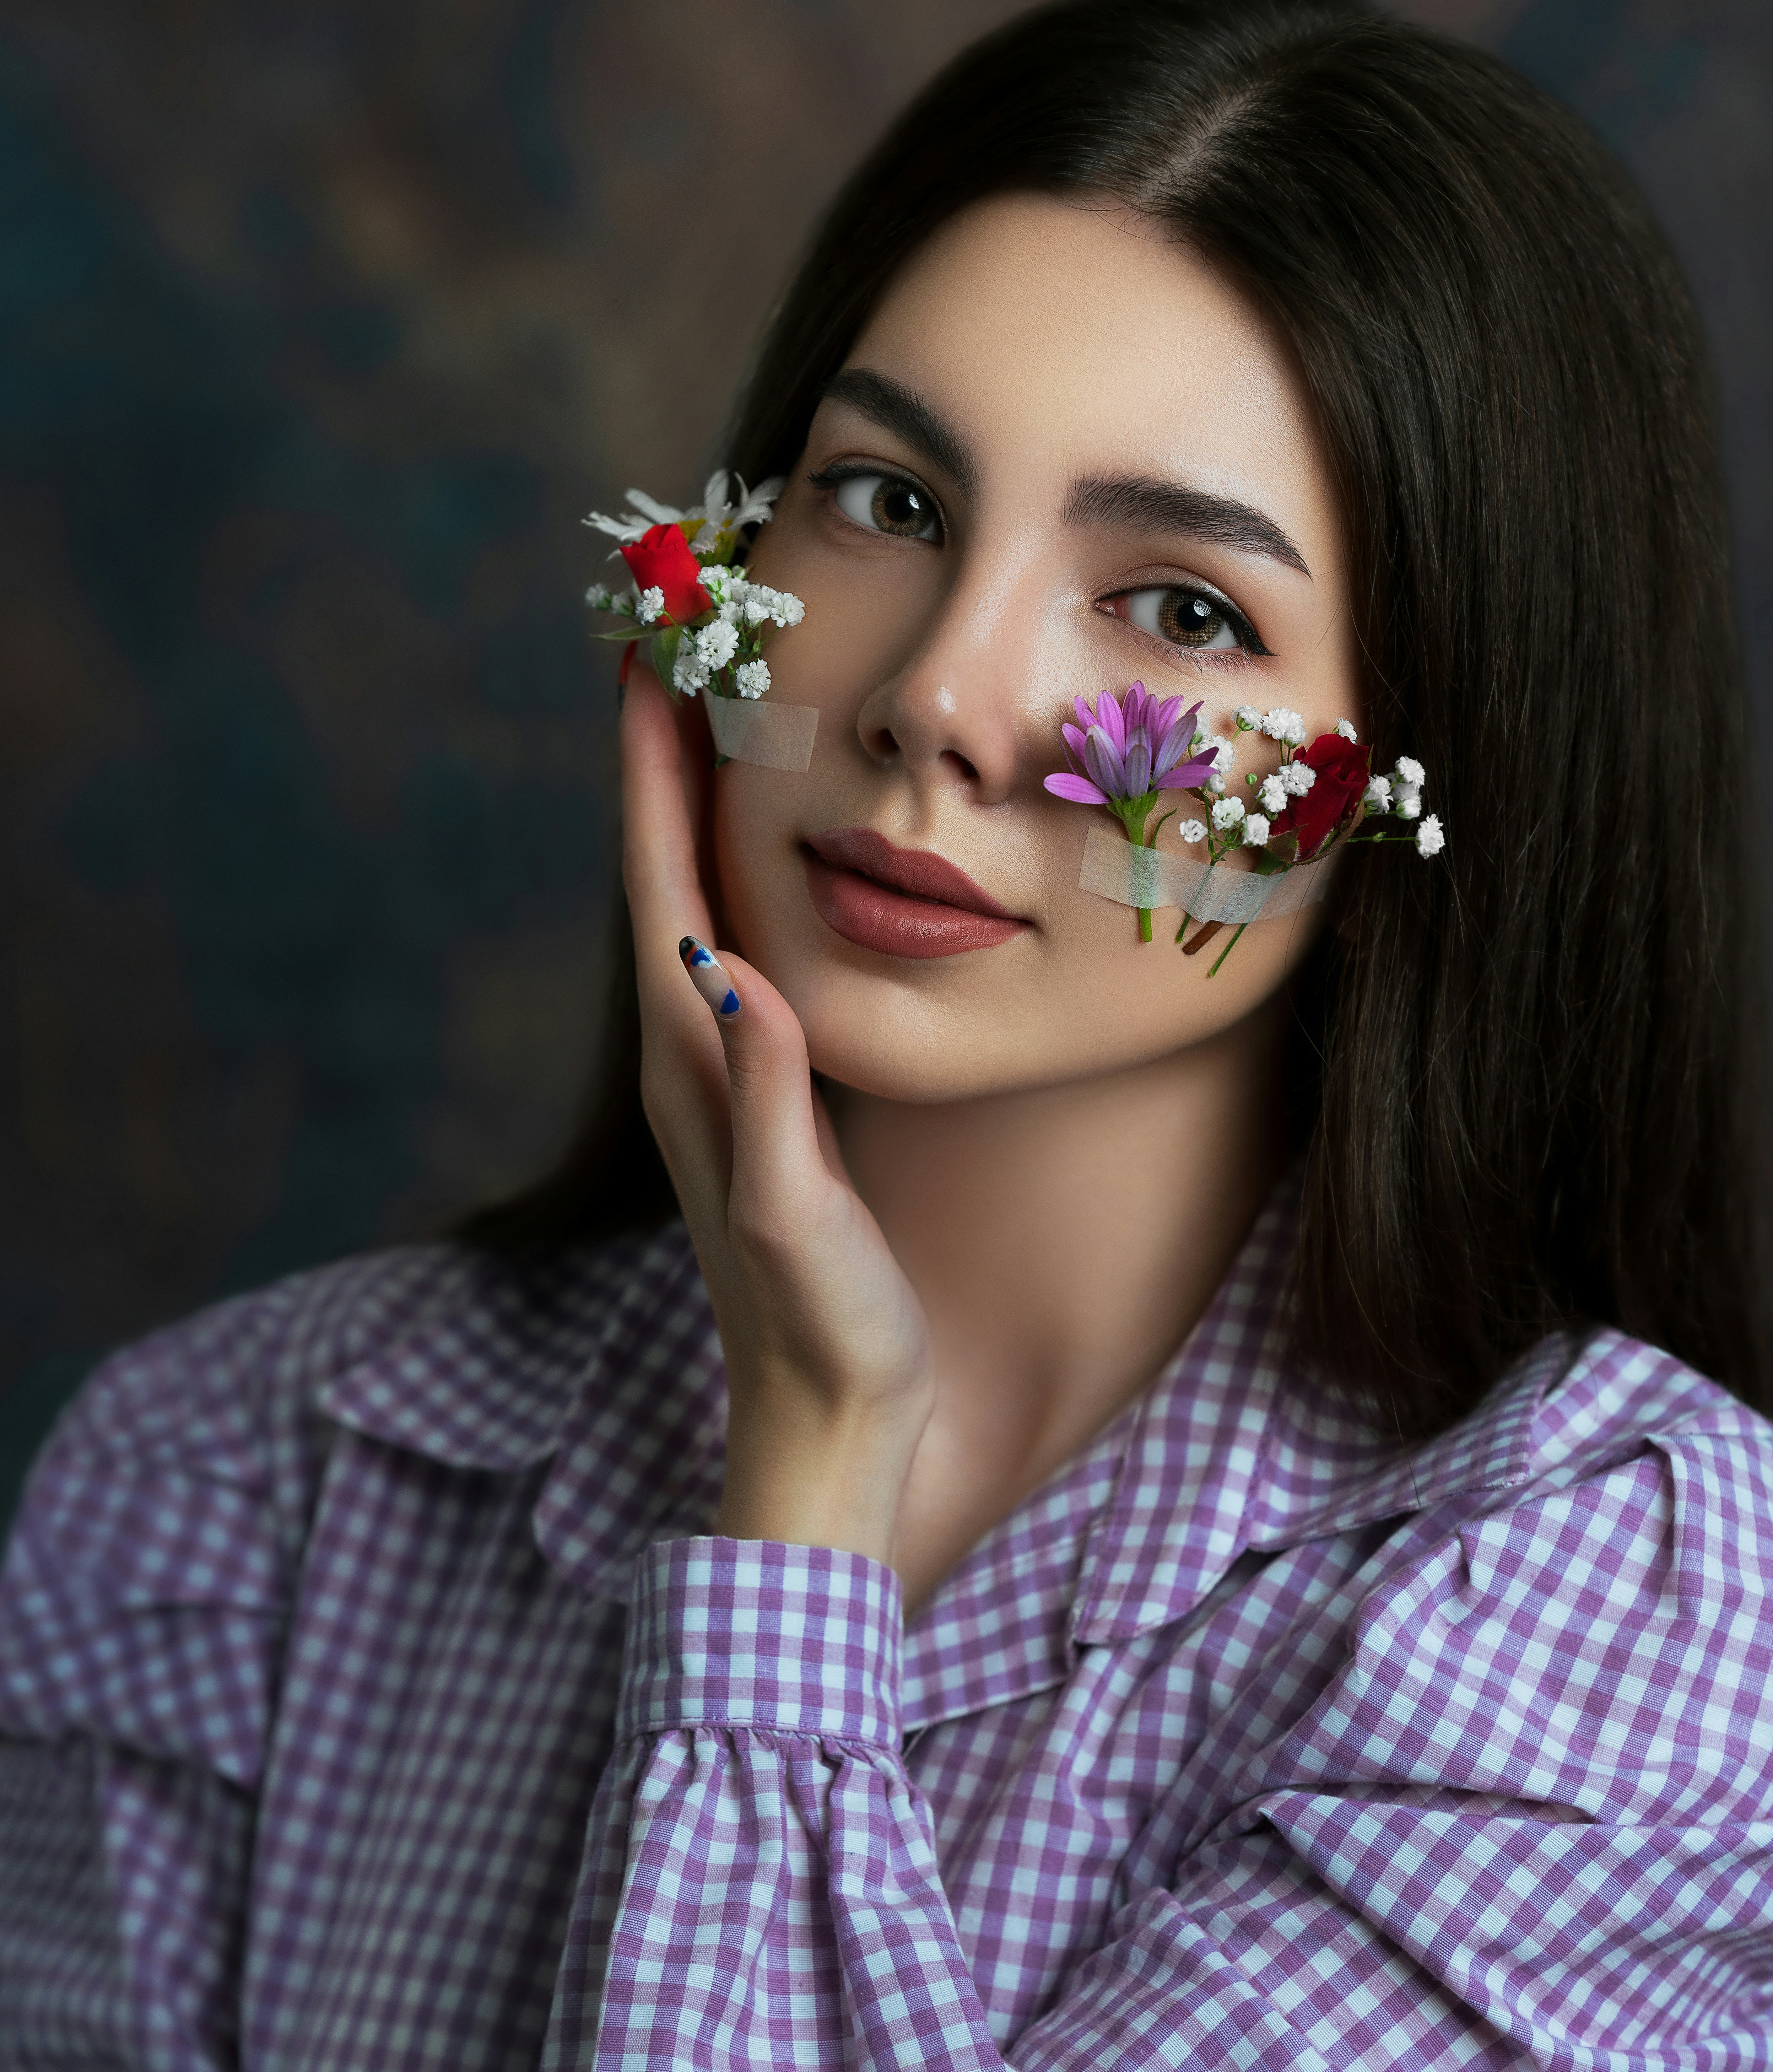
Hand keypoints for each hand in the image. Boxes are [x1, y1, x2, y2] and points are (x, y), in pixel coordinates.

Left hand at [618, 659, 933, 1564]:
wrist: (830, 1427)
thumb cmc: (826, 1330)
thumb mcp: (796, 1215)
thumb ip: (764, 1094)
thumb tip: (727, 968)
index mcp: (696, 1067)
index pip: (659, 886)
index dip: (650, 772)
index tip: (643, 660)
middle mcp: (694, 1059)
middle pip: (665, 876)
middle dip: (664, 760)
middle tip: (672, 644)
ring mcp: (724, 1080)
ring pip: (698, 908)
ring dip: (696, 811)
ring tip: (714, 716)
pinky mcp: (763, 1104)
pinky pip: (737, 954)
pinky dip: (739, 883)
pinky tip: (766, 864)